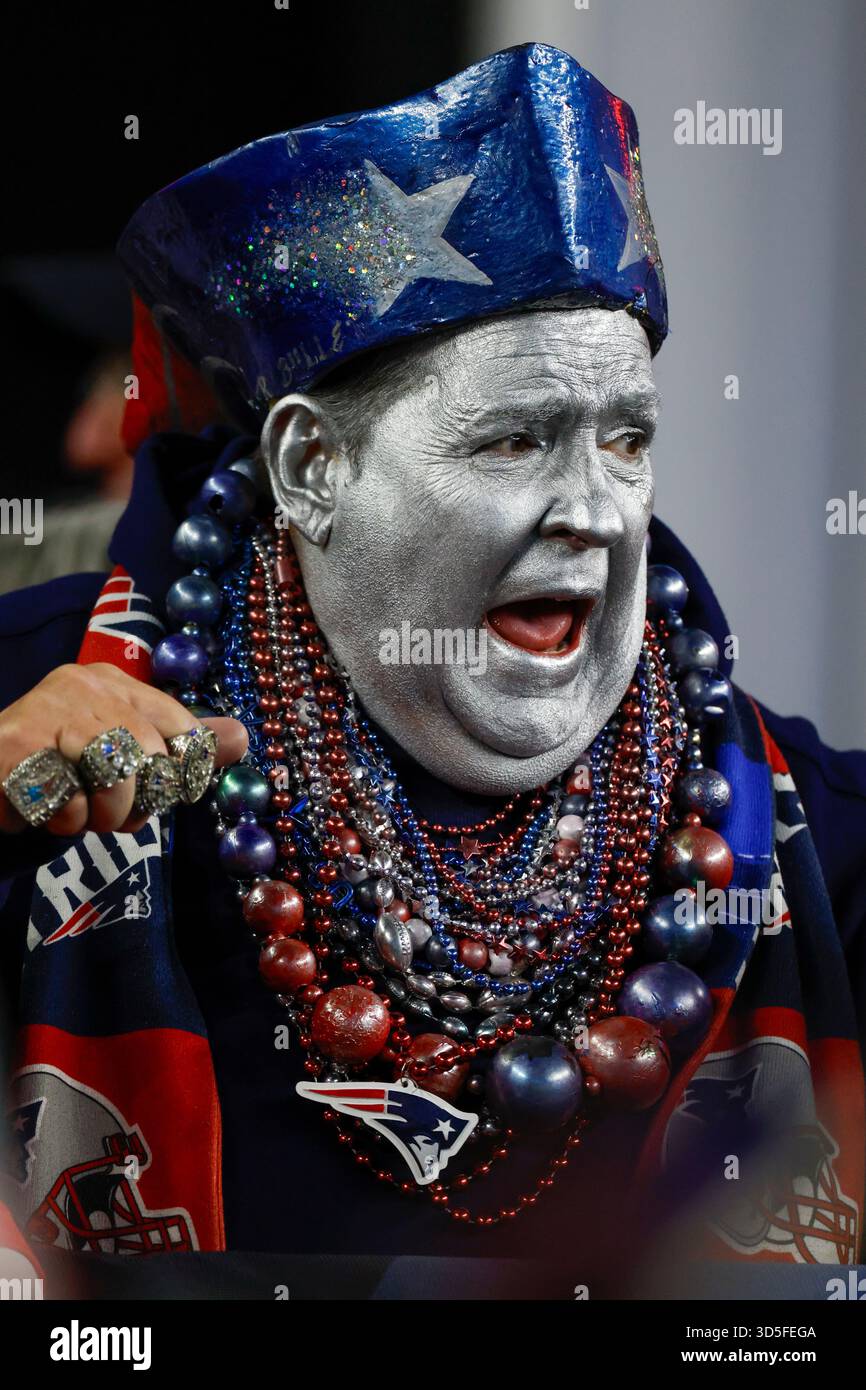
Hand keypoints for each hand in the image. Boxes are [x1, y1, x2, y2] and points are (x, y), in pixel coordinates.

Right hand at [0, 662, 247, 834]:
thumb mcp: (126, 755)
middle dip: (137, 803)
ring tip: (78, 811)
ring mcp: (46, 710)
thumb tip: (241, 736)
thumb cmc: (60, 770)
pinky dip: (65, 820)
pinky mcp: (16, 747)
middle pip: (153, 758)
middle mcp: (83, 685)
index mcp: (114, 682)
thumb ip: (181, 746)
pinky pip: (70, 801)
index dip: (177, 775)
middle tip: (110, 810)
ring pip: (117, 779)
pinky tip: (46, 809)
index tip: (158, 792)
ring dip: (101, 815)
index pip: (181, 730)